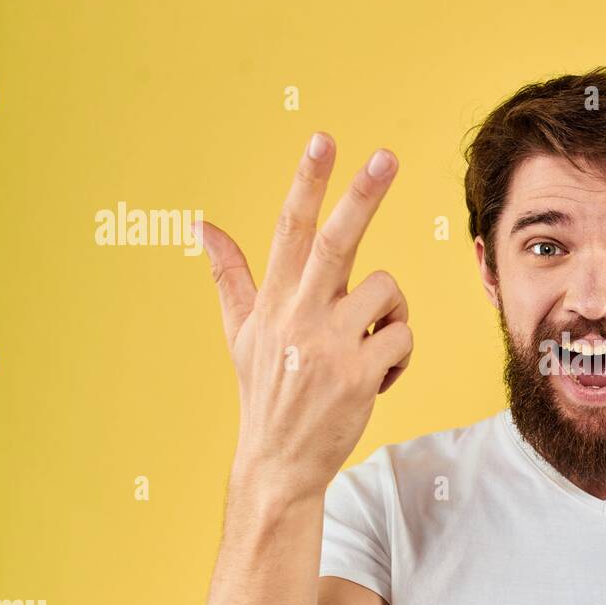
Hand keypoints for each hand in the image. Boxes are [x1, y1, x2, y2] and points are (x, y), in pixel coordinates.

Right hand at [196, 133, 411, 500]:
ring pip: (388, 292)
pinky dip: (401, 354)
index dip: (307, 182)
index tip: (323, 140)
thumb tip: (203, 225)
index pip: (289, 230)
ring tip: (371, 344)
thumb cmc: (267, 393)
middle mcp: (298, 317)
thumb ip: (231, 276)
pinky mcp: (358, 375)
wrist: (278, 463)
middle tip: (387, 156)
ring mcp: (328, 346)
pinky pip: (402, 337)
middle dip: (362, 196)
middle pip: (335, 242)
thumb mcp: (241, 333)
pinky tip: (379, 376)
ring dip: (393, 312)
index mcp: (273, 302)